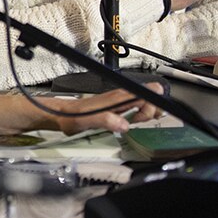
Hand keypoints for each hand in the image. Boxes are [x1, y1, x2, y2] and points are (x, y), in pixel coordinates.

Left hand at [49, 84, 164, 133]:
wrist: (64, 115)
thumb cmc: (74, 114)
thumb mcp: (90, 120)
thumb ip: (107, 120)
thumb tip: (124, 125)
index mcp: (118, 96)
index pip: (148, 92)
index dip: (152, 105)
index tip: (144, 116)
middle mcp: (121, 97)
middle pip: (150, 100)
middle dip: (149, 113)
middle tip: (134, 122)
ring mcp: (120, 102)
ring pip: (144, 105)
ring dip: (143, 117)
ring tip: (129, 123)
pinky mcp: (117, 108)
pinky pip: (135, 111)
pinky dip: (136, 119)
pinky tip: (126, 124)